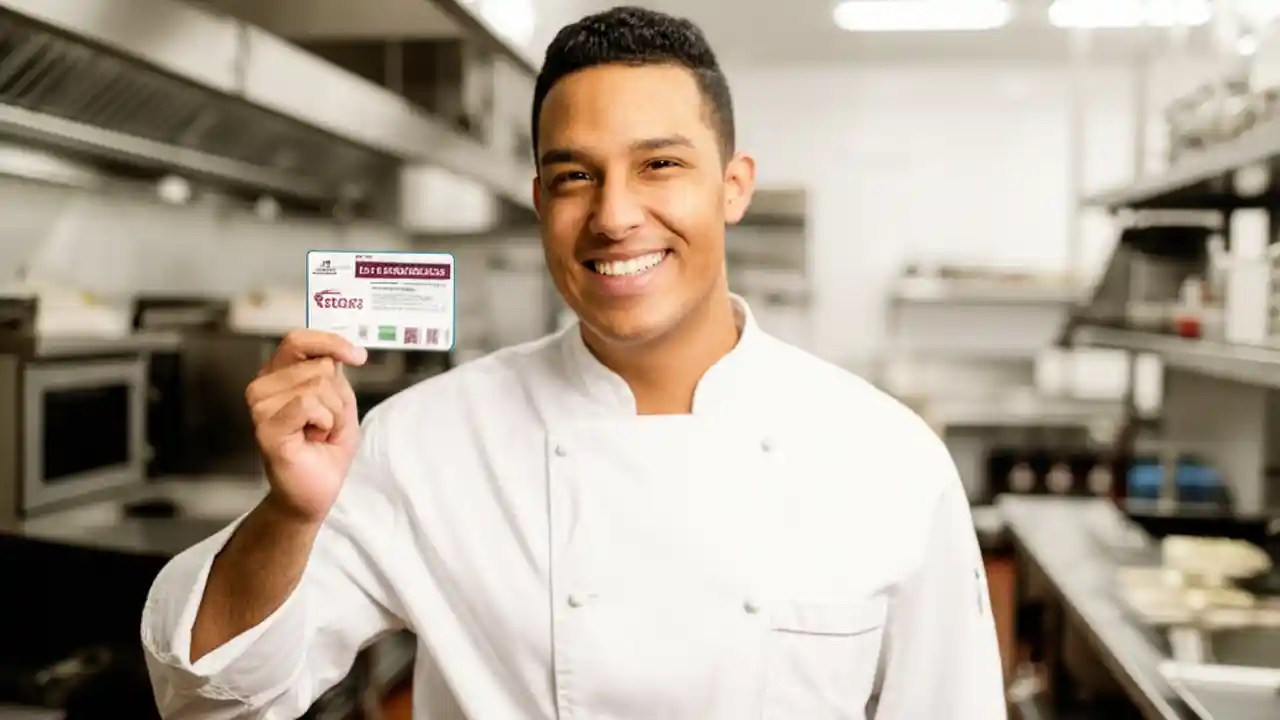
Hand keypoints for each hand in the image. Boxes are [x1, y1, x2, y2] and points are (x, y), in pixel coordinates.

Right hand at [246, 330, 367, 522]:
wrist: (316, 490)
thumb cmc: (325, 449)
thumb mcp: (341, 403)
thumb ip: (335, 374)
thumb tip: (339, 353)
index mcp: (278, 375)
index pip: (298, 340)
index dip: (330, 342)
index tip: (357, 356)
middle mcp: (263, 386)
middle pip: (318, 365)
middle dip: (336, 397)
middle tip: (325, 423)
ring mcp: (260, 408)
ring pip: (317, 385)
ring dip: (332, 414)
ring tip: (317, 432)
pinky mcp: (265, 428)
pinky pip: (308, 404)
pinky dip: (324, 422)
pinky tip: (313, 437)